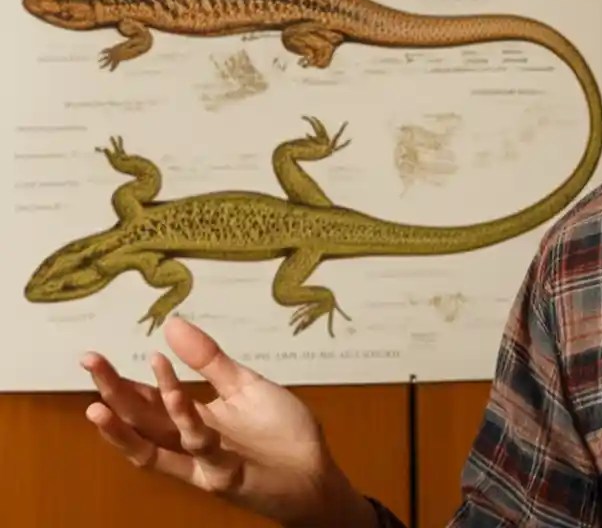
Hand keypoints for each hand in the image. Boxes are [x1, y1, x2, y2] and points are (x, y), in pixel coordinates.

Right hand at [80, 316, 376, 527]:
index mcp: (191, 419)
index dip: (119, 381)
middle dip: (113, 392)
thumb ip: (209, 360)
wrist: (316, 472)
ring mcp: (201, 460)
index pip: (146, 399)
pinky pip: (198, 446)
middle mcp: (188, 441)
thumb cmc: (281, 433)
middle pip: (140, 418)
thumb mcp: (245, 386)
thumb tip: (172, 323)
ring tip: (100, 402)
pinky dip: (185, 420)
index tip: (92, 358)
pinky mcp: (221, 474)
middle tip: (89, 363)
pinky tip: (174, 395)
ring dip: (127, 423)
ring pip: (154, 441)